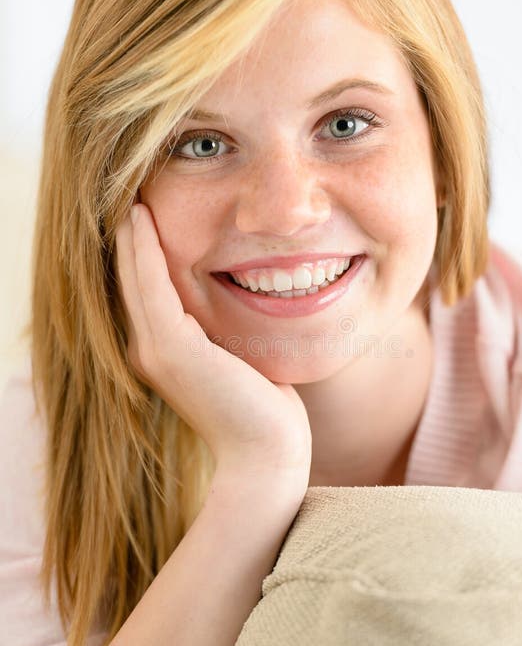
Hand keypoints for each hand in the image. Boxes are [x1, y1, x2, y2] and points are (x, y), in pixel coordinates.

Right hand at [114, 202, 311, 480]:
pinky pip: (151, 285)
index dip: (143, 251)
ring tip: (130, 195)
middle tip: (131, 191)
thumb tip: (245, 295)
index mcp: (165, 352)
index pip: (147, 291)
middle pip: (131, 280)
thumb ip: (226, 329)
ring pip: (134, 278)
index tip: (147, 211)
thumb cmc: (264, 410)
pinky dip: (144, 250)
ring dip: (131, 234)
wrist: (267, 454)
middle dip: (132, 237)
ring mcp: (156, 350)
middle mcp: (149, 350)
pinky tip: (142, 217)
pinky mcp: (173, 347)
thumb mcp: (239, 359)